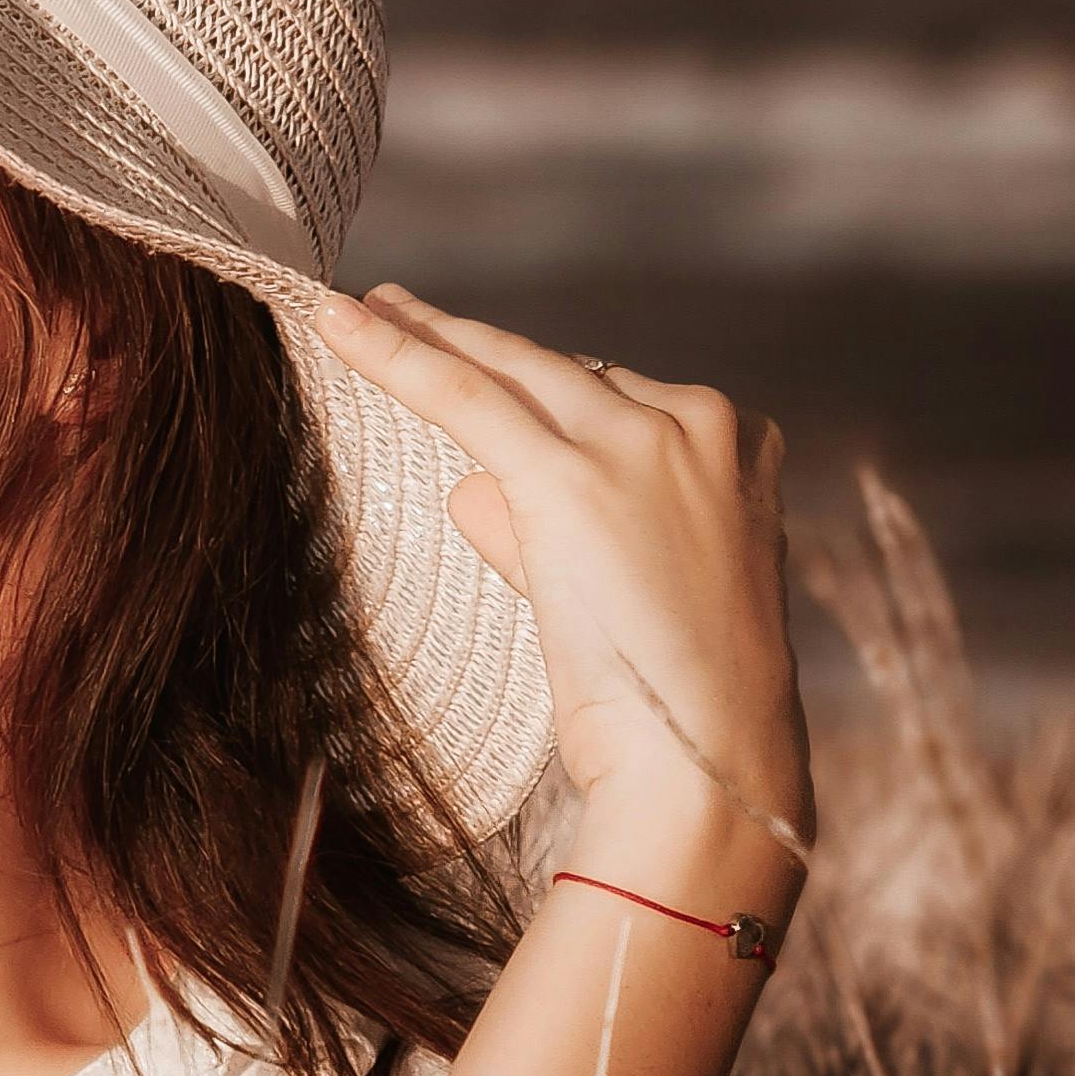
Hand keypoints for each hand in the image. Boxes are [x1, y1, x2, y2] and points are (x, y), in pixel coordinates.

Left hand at [314, 283, 809, 854]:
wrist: (704, 768)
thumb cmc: (669, 705)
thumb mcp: (622, 591)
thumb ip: (547, 528)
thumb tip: (470, 486)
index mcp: (738, 445)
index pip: (613, 398)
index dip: (536, 391)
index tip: (482, 362)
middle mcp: (699, 426)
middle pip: (557, 367)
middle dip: (470, 339)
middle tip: (394, 307)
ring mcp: (640, 442)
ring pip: (507, 367)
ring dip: (425, 336)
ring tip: (360, 313)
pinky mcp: (569, 476)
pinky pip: (462, 393)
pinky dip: (393, 355)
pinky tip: (335, 322)